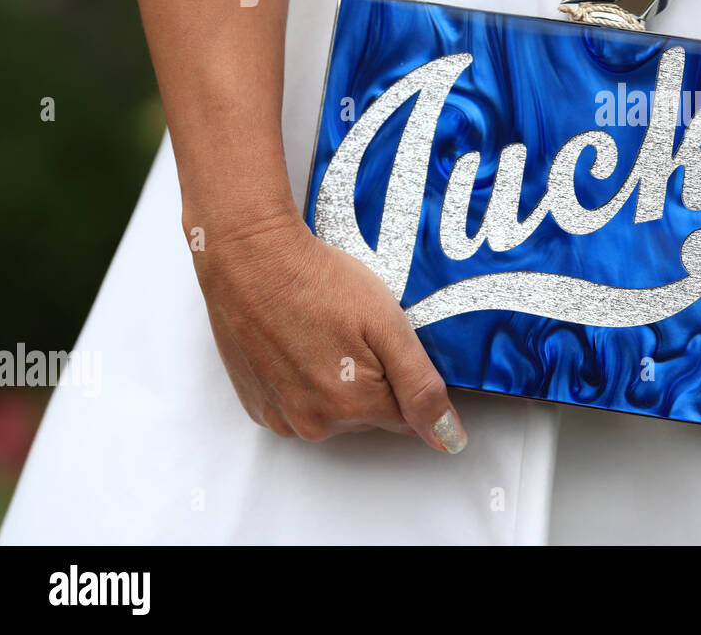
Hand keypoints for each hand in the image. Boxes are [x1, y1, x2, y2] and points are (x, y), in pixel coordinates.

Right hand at [190, 208, 466, 451]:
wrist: (252, 260)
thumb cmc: (321, 283)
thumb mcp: (389, 326)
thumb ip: (421, 388)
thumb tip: (447, 439)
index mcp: (355, 407)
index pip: (406, 414)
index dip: (402, 375)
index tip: (384, 342)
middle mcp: (315, 424)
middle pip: (369, 414)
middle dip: (371, 377)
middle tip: (352, 331)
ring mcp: (280, 416)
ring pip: (333, 411)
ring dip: (335, 380)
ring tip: (323, 333)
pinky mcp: (256, 404)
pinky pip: (298, 404)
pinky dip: (303, 381)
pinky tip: (298, 343)